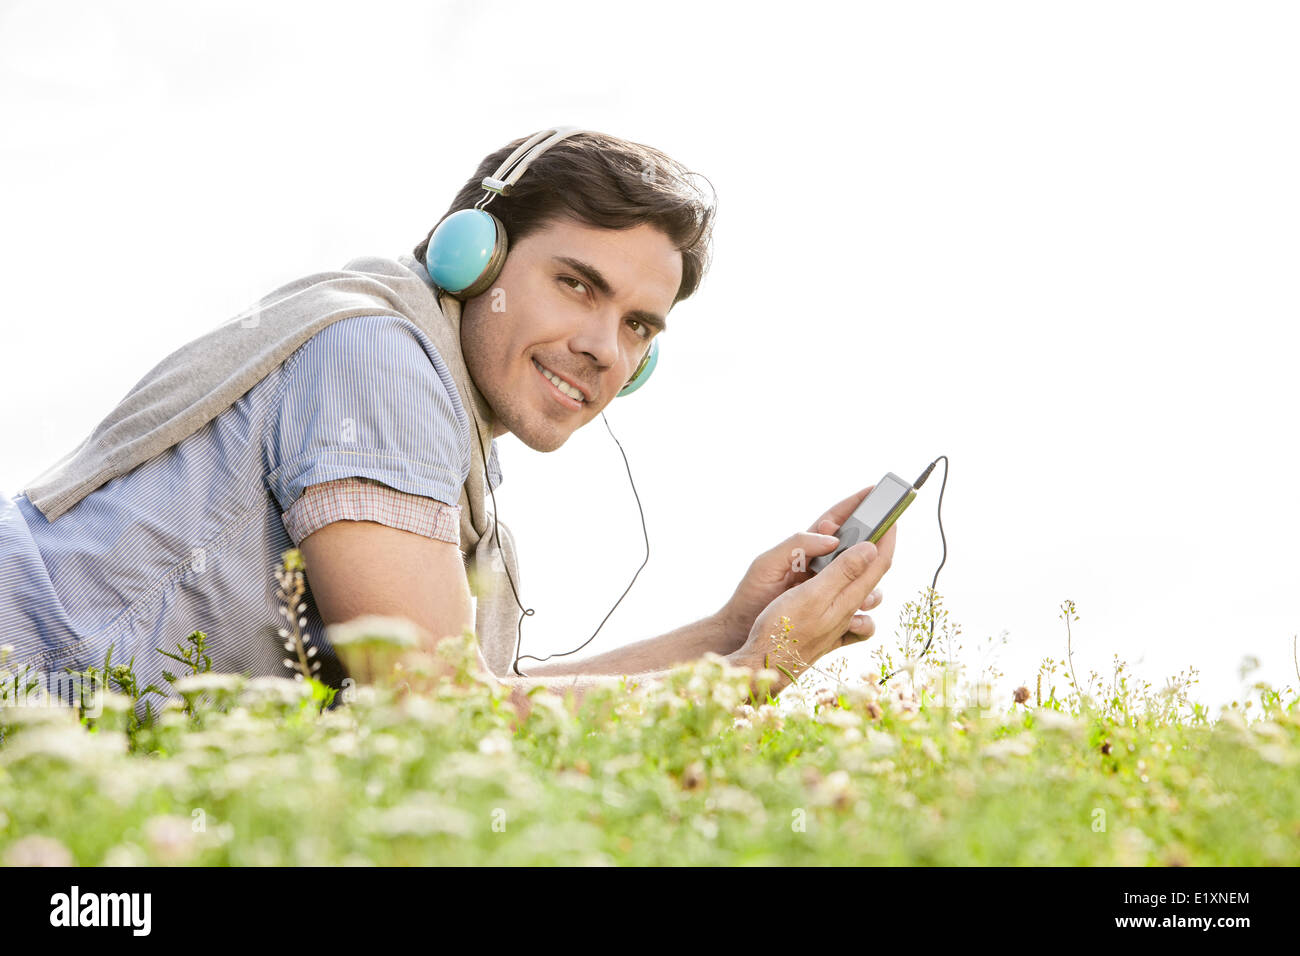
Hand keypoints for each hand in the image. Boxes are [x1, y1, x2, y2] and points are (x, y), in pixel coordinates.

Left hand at [715, 484, 888, 649]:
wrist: (740, 633)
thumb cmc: (750, 596)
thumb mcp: (766, 564)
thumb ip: (796, 545)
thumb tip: (832, 538)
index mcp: (805, 549)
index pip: (834, 522)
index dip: (854, 505)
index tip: (874, 491)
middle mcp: (820, 567)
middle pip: (856, 547)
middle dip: (875, 535)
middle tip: (890, 526)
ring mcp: (827, 590)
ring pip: (862, 580)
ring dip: (872, 577)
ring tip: (874, 574)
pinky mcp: (830, 615)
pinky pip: (856, 611)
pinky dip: (864, 612)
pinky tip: (862, 613)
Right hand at [729, 522, 895, 693]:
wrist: (765, 667)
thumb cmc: (783, 630)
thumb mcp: (813, 595)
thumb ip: (843, 572)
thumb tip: (872, 549)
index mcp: (848, 598)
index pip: (878, 563)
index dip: (887, 538)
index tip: (892, 517)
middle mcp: (849, 611)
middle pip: (873, 576)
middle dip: (878, 550)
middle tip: (877, 527)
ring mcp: (839, 624)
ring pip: (862, 595)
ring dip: (864, 573)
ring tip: (857, 555)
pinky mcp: (827, 634)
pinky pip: (851, 616)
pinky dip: (853, 603)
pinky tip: (841, 598)